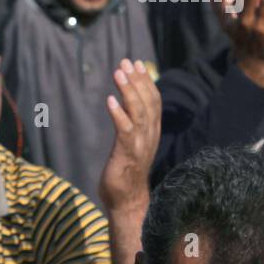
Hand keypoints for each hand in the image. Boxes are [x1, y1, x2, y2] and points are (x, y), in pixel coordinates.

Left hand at [99, 59, 160, 213]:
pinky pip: (125, 130)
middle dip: (137, 80)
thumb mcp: (131, 146)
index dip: (146, 81)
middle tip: (126, 61)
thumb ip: (131, 128)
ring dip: (128, 90)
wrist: (128, 201)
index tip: (137, 64)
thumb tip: (125, 111)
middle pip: (147, 101)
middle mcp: (149, 135)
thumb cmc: (126, 174)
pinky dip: (118, 113)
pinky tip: (109, 100)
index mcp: (151, 132)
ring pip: (138, 111)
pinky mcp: (127, 154)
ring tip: (118, 72)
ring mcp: (140, 144)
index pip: (153, 101)